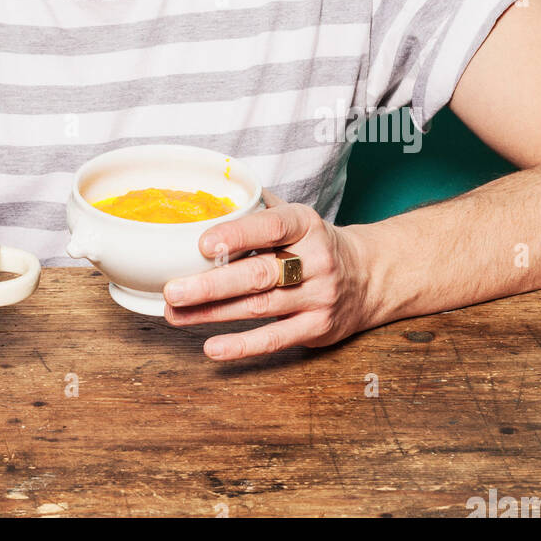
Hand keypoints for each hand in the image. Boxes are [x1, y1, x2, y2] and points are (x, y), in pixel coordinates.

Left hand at [162, 189, 372, 359]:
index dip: (236, 234)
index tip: (202, 243)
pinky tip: (212, 346)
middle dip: (211, 284)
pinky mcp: (317, 327)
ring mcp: (318, 296)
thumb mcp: (294, 215)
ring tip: (176, 314)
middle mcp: (315, 260)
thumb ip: (255, 206)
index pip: (270, 227)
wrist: (367, 276)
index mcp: (305, 224)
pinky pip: (276, 338)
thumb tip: (206, 194)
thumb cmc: (313, 242)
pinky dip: (242, 345)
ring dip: (213, 313)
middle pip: (259, 274)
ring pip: (260, 307)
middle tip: (173, 290)